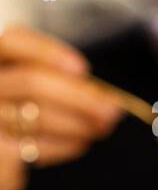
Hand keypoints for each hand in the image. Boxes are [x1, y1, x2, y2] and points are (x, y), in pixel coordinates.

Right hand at [0, 23, 121, 189]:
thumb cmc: (14, 119)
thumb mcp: (30, 93)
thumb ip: (58, 85)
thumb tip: (105, 97)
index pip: (12, 42)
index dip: (47, 52)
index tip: (82, 69)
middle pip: (32, 82)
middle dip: (81, 97)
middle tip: (112, 111)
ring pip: (40, 116)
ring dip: (80, 123)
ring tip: (101, 127)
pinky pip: (38, 146)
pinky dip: (66, 145)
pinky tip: (81, 143)